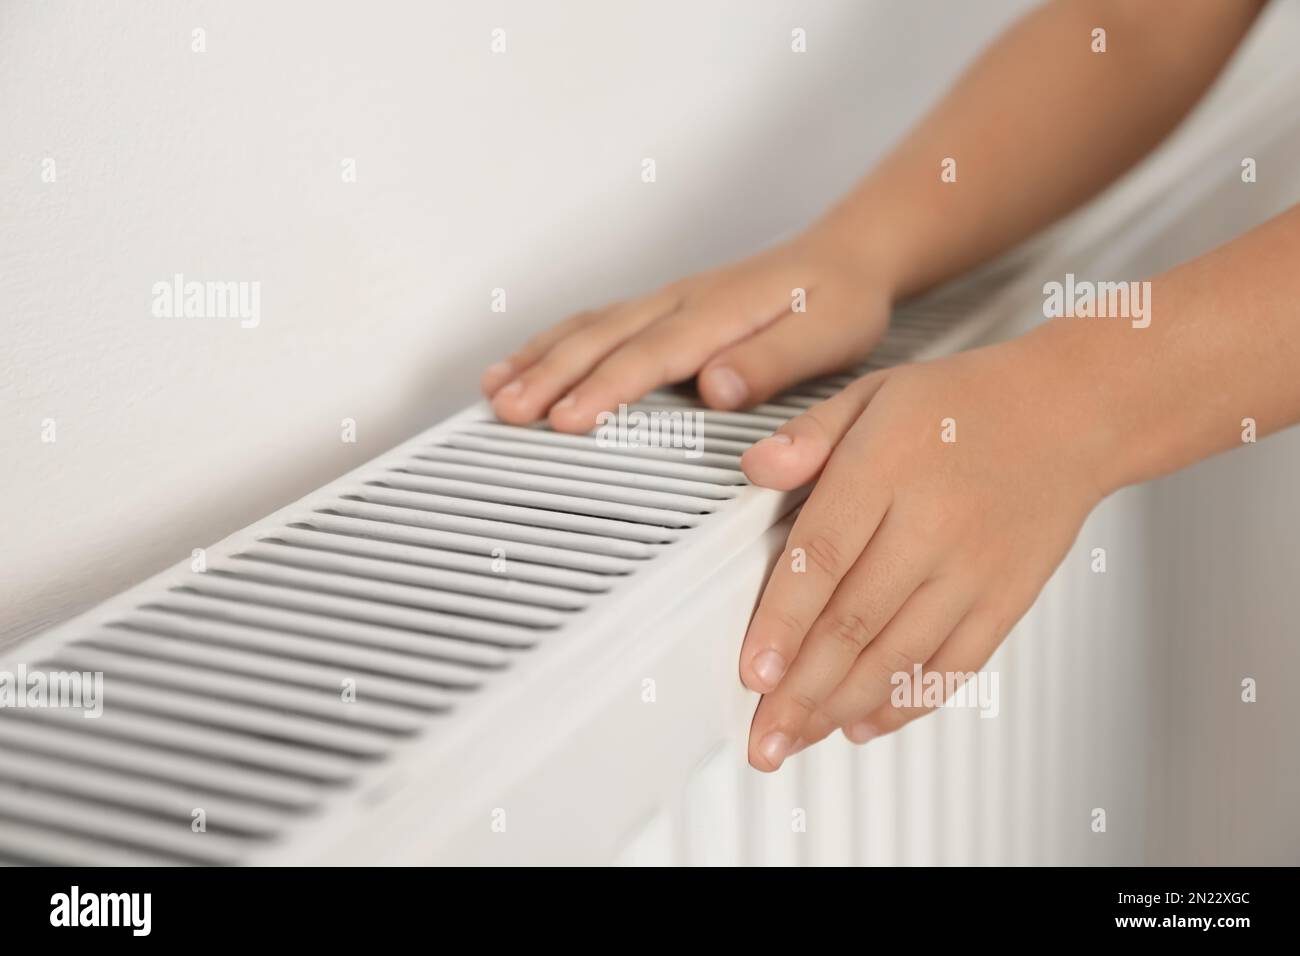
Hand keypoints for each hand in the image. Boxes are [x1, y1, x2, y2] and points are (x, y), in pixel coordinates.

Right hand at [480, 231, 892, 432]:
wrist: (841, 258)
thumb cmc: (836, 303)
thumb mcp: (828, 336)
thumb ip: (773, 363)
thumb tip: (717, 388)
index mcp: (718, 314)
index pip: (651, 356)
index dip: (606, 389)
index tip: (567, 420)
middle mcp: (680, 302)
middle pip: (602, 340)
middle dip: (550, 376)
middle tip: (508, 412)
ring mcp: (663, 301)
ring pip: (587, 328)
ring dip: (539, 359)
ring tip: (495, 392)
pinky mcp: (657, 307)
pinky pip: (594, 322)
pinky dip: (551, 342)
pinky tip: (523, 362)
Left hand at [736, 335, 1106, 768]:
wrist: (1071, 415)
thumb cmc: (963, 407)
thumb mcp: (875, 395)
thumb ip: (809, 435)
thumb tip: (754, 469)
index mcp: (887, 467)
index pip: (823, 556)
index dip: (783, 622)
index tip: (753, 673)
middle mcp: (933, 523)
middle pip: (855, 622)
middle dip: (801, 690)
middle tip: (764, 737)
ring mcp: (975, 568)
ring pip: (899, 655)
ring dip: (842, 706)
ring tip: (798, 739)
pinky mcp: (1007, 598)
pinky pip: (953, 666)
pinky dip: (906, 704)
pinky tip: (863, 725)